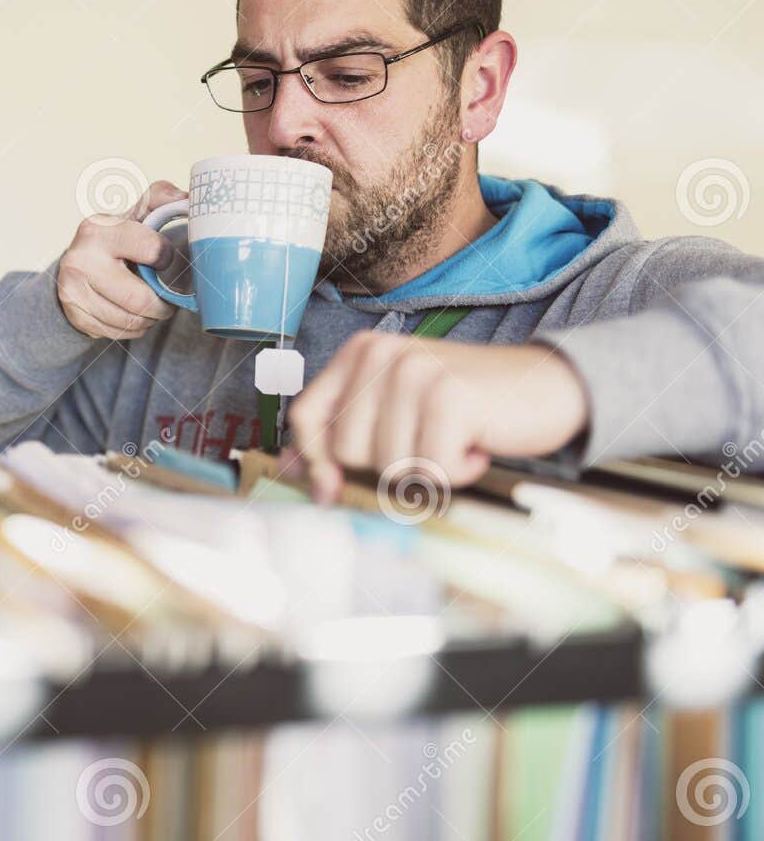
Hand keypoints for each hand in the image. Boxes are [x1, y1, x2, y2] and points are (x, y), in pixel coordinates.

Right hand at [57, 181, 187, 339]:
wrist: (76, 264)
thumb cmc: (117, 237)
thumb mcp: (136, 212)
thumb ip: (162, 198)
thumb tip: (188, 199)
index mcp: (100, 229)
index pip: (152, 250)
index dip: (166, 259)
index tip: (164, 260)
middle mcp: (81, 259)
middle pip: (140, 299)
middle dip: (162, 305)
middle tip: (168, 302)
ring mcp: (73, 290)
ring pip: (129, 321)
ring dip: (149, 319)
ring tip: (151, 309)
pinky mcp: (74, 315)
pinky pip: (116, 333)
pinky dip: (132, 329)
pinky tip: (132, 316)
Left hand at [280, 333, 589, 503]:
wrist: (547, 386)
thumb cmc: (466, 407)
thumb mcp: (395, 412)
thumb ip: (343, 434)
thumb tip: (292, 468)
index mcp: (360, 353)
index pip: (307, 416)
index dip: (315, 460)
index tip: (330, 487)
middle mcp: (381, 354)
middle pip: (346, 449)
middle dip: (386, 465)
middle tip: (427, 442)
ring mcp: (414, 372)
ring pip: (386, 464)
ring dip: (426, 469)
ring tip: (454, 439)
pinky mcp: (449, 397)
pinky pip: (429, 470)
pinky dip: (457, 472)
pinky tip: (476, 445)